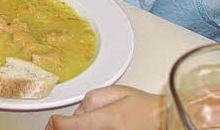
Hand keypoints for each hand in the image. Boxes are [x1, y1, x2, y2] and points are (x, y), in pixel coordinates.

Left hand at [45, 85, 162, 129]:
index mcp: (107, 121)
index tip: (53, 122)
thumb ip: (93, 99)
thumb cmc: (147, 109)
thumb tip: (78, 111)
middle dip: (64, 129)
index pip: (70, 126)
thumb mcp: (118, 92)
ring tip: (77, 124)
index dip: (56, 124)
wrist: (167, 122)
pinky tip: (90, 127)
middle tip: (57, 126)